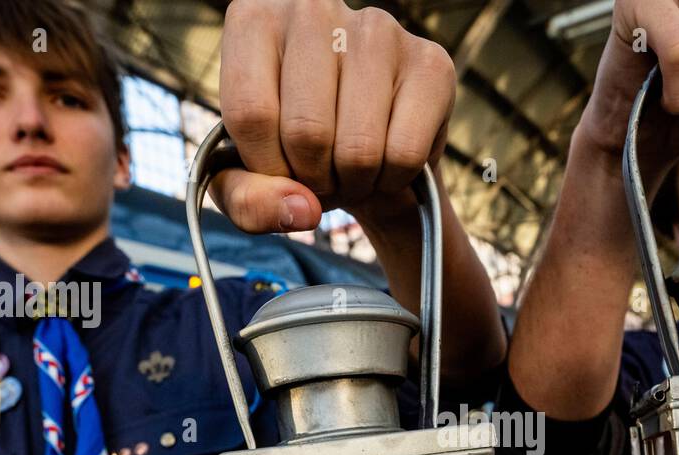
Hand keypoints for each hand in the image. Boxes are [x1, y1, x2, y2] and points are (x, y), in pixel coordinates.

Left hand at [213, 0, 456, 233]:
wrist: (364, 151)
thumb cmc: (295, 154)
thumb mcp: (248, 181)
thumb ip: (249, 202)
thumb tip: (301, 209)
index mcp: (255, 20)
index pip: (251, 113)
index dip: (268, 168)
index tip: (281, 172)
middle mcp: (314, 8)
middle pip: (306, 132)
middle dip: (314, 179)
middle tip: (321, 172)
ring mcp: (378, 30)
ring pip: (358, 148)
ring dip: (355, 183)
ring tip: (351, 168)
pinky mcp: (431, 63)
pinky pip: (405, 153)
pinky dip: (394, 179)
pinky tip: (387, 161)